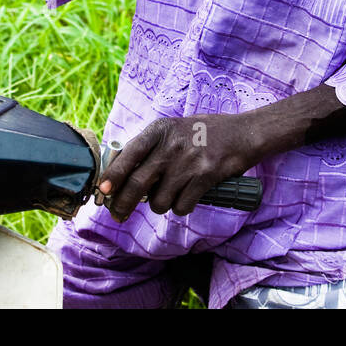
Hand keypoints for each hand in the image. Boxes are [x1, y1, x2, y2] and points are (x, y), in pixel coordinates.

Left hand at [99, 115, 259, 221]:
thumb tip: (121, 176)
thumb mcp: (173, 130)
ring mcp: (189, 161)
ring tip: (169, 196)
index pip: (128, 155)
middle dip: (123, 205)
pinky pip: (181, 206)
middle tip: (118, 215)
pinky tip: (187, 197)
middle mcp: (172, 145)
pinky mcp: (205, 177)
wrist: (243, 133)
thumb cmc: (204, 133)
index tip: (102, 192)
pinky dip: (181, 207)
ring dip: (160, 205)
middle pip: (138, 183)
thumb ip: (150, 148)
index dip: (112, 177)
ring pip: (159, 200)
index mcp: (160, 130)